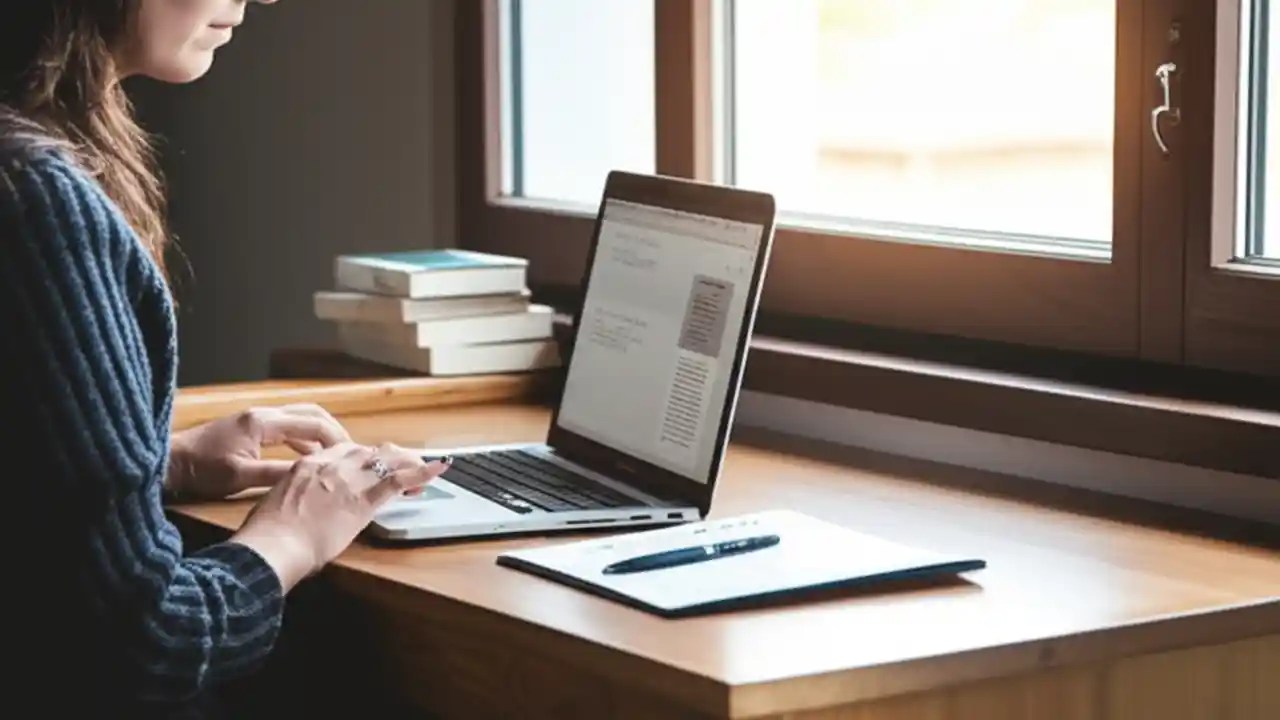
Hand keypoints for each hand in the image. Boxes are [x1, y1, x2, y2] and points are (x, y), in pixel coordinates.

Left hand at [167, 404, 351, 501]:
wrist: (171, 462)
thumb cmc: (203, 470)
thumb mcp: (242, 477)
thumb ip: (278, 474)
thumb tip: (314, 477)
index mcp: (264, 422)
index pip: (313, 424)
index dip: (336, 440)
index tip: (352, 457)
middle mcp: (264, 414)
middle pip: (312, 413)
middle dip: (334, 431)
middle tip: (351, 453)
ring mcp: (257, 418)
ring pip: (301, 417)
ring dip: (321, 434)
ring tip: (336, 456)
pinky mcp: (251, 427)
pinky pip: (288, 426)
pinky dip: (304, 438)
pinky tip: (309, 458)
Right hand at [232, 442, 449, 590]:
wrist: (273, 545)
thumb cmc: (269, 534)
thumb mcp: (279, 505)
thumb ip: (295, 499)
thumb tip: (301, 509)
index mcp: (309, 464)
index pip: (345, 452)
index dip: (364, 459)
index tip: (372, 466)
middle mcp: (331, 465)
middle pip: (369, 452)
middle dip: (388, 459)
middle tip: (402, 466)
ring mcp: (349, 481)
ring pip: (387, 460)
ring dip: (408, 462)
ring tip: (423, 467)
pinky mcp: (364, 500)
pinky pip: (399, 480)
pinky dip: (423, 472)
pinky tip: (439, 469)